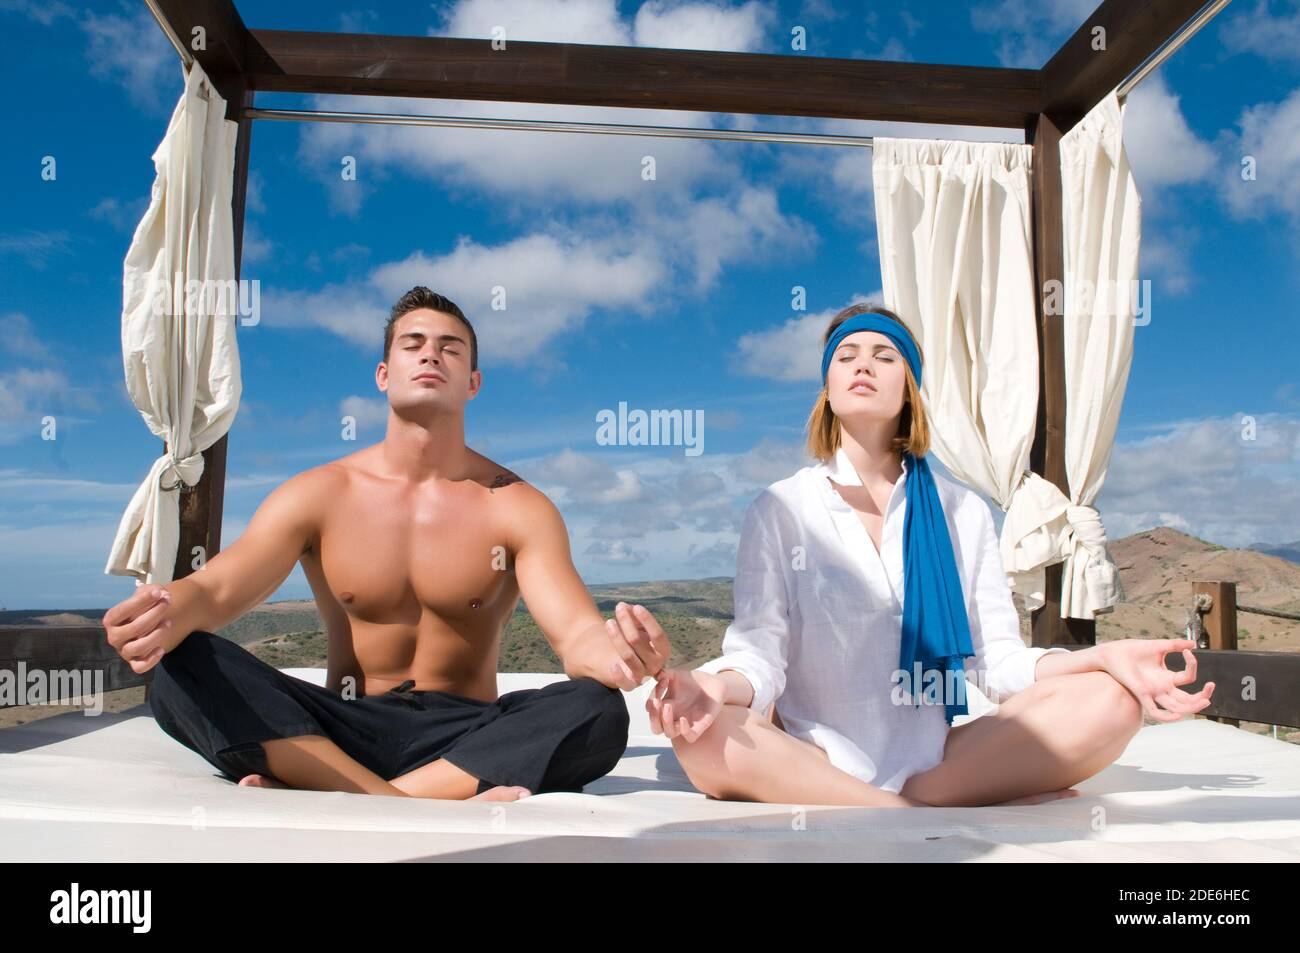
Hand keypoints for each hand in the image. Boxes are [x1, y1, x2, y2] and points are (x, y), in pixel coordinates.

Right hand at [103, 584, 180, 674]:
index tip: (158, 592)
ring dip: (156, 634)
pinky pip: (139, 667)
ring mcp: (124, 651)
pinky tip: (161, 649)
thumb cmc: (146, 607)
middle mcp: (114, 636)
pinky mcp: (135, 662)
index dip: (141, 600)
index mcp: (111, 620)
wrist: (154, 622)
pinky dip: (151, 660)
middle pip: (134, 628)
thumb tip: (162, 595)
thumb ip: (152, 592)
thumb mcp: (146, 595)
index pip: (122, 611)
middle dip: (154, 613)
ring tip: (168, 622)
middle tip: (167, 603)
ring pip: (138, 648)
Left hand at [603, 601, 671, 689]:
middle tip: (619, 608)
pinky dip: (619, 675)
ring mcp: (643, 675)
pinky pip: (625, 683)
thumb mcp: (639, 627)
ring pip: (628, 656)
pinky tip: (612, 665)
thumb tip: (626, 608)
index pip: (658, 635)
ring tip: (609, 622)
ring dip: (616, 637)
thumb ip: (635, 617)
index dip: (648, 621)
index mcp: (663, 650)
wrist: (627, 661)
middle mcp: (655, 664)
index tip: (636, 607)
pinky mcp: (630, 684)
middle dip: (627, 622)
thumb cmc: (637, 640)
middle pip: (638, 641)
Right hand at [646, 668, 726, 742]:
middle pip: (656, 728)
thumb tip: (656, 675)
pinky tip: (683, 719)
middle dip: (653, 717)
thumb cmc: (694, 681)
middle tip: (656, 702)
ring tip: (668, 706)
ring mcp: (686, 723)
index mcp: (667, 706)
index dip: (651, 700)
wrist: (714, 684)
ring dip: (665, 722)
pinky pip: (690, 737)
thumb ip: (665, 674)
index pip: (651, 711)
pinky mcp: (700, 726)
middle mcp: (674, 717)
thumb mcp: (677, 675)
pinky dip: (684, 731)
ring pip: (670, 734)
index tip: (661, 683)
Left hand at [1098, 638, 1214, 722]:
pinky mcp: (1141, 694)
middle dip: (1202, 696)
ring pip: (1177, 707)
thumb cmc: (1132, 650)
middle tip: (1211, 687)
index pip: (1188, 678)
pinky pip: (1155, 712)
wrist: (1112, 653)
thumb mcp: (1158, 646)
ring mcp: (1153, 692)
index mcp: (1166, 676)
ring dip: (1192, 707)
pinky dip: (1168, 717)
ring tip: (1204, 699)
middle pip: (1187, 699)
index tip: (1189, 652)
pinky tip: (1179, 713)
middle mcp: (1162, 687)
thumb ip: (1175, 645)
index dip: (1193, 666)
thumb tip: (1194, 644)